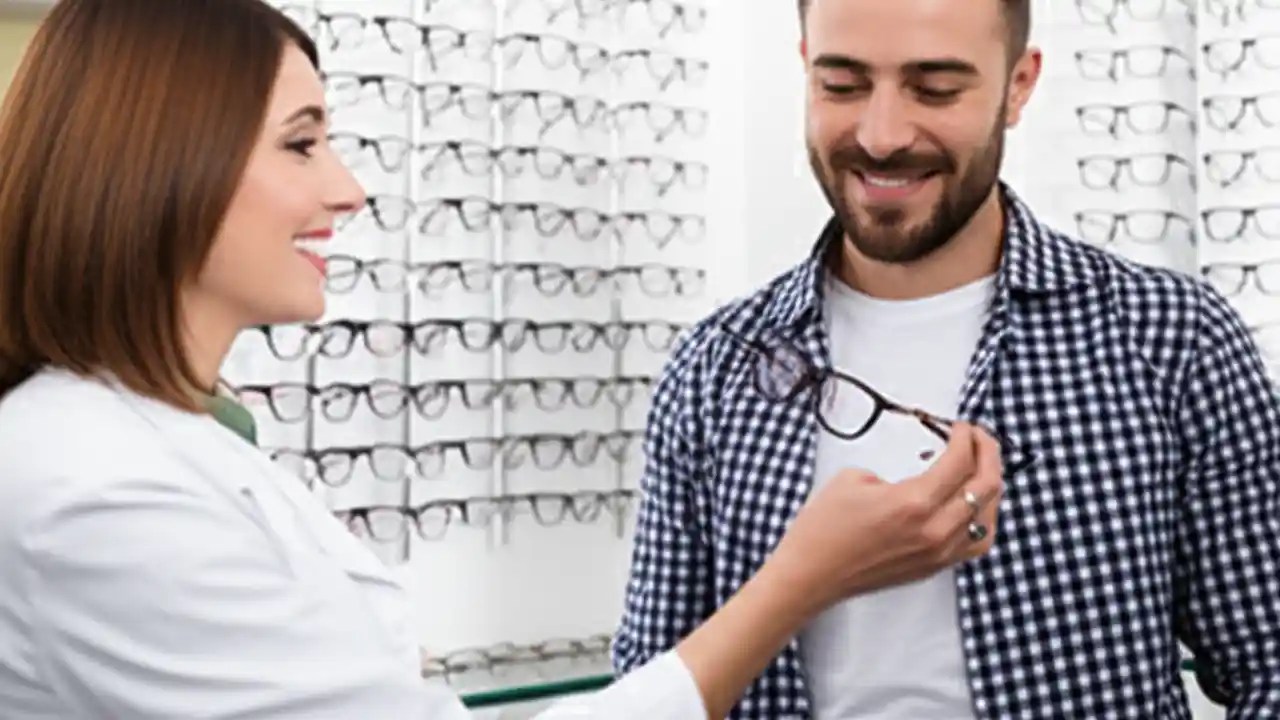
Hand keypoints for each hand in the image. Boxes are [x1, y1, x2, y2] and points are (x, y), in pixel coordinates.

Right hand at [770, 422, 1003, 613]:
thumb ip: (898, 470)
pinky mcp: (934, 567)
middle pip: (986, 485)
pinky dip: (983, 517)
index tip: (959, 426)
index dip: (966, 436)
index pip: (961, 461)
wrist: (810, 574)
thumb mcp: (855, 478)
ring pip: (989, 515)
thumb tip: (923, 469)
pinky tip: (973, 505)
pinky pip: (977, 541)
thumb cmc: (824, 528)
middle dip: (986, 452)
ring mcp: (938, 553)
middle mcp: (934, 530)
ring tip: (978, 467)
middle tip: (976, 437)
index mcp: (914, 502)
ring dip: (989, 484)